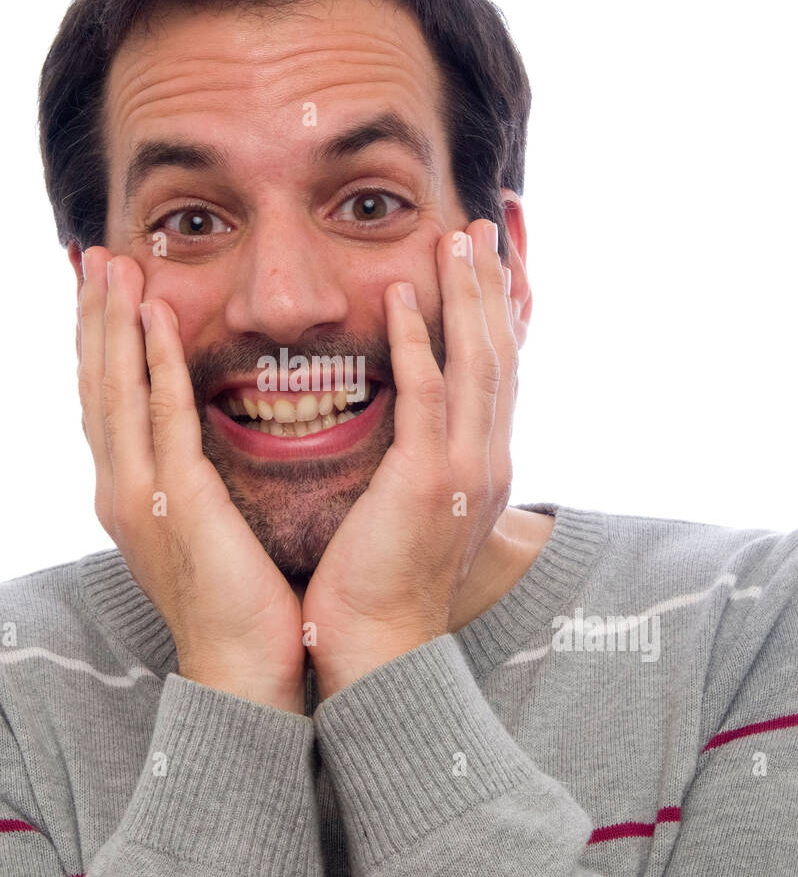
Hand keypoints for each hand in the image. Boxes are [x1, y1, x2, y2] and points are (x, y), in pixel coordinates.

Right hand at [77, 247, 306, 713]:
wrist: (242, 671)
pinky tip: (155, 319)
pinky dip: (153, 364)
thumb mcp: (205, 531)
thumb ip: (192, 484)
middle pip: (96, 385)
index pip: (106, 402)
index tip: (101, 291)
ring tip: (113, 266)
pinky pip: (163, 418)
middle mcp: (119, 488)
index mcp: (127, 494)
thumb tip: (199, 449)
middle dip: (93, 318)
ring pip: (116, 390)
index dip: (98, 343)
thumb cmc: (237, 606)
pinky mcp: (176, 501)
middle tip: (93, 256)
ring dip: (113, 324)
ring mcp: (140, 495)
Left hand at [302, 220, 515, 699]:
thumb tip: (403, 430)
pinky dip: (421, 342)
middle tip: (483, 226)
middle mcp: (488, 462)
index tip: (488, 264)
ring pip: (475, 364)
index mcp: (483, 468)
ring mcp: (464, 471)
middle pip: (499, 354)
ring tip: (457, 239)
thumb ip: (418, 463)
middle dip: (491, 287)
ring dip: (466, 296)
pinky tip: (406, 297)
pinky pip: (427, 396)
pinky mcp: (428, 482)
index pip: (497, 374)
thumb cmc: (382, 584)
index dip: (496, 314)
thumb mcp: (413, 513)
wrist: (377, 650)